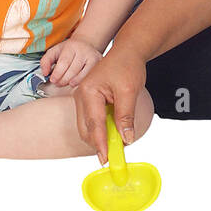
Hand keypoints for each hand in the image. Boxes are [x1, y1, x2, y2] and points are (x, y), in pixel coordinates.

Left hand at [39, 37, 103, 88]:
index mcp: (72, 46)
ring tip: (66, 82)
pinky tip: (75, 82)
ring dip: (71, 82)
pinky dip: (81, 82)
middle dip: (63, 80)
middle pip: (73, 71)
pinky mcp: (99, 64)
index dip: (57, 73)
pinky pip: (89, 77)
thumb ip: (46, 61)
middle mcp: (84, 51)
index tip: (53, 80)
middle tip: (58, 83)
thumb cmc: (69, 50)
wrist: (85, 44)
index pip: (64, 62)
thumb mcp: (55, 51)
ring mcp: (93, 58)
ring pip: (82, 76)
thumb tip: (45, 73)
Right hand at [73, 46, 147, 163]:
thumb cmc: (127, 66)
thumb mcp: (129, 92)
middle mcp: (81, 96)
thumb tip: (126, 138)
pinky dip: (100, 130)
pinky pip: (91, 120)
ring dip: (99, 137)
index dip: (100, 143)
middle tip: (112, 157)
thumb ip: (126, 116)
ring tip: (115, 146)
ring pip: (87, 126)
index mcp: (88, 92)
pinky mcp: (89, 101)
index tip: (106, 158)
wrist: (128, 52)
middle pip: (85, 128)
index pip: (94, 124)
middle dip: (97, 144)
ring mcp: (83, 99)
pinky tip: (112, 134)